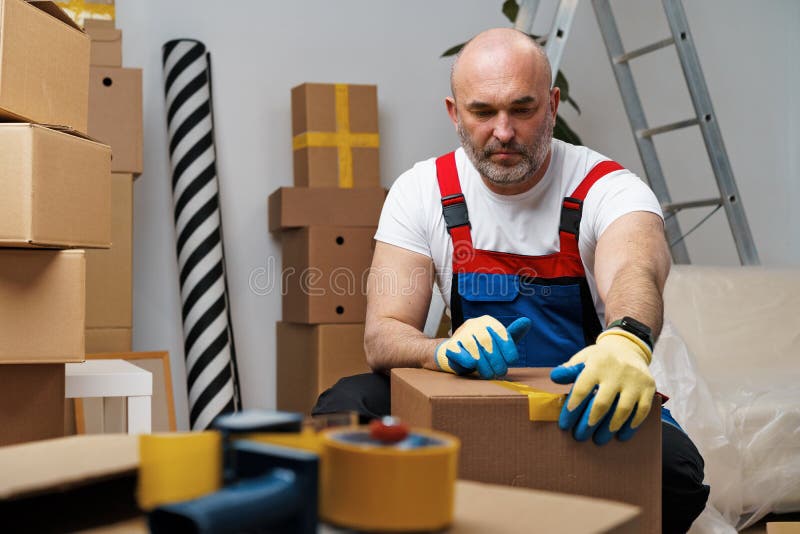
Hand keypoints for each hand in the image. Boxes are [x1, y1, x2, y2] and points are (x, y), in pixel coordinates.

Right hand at [435, 316, 530, 378]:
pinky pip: (459, 353)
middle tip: (501, 372)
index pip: (500, 332)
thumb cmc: (484, 348)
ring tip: (490, 374)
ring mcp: (462, 334)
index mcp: (488, 321)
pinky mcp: (451, 346)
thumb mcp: (500, 341)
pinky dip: (467, 360)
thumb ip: (513, 333)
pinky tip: (473, 366)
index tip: (512, 361)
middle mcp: (474, 325)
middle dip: (496, 360)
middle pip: (487, 342)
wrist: (459, 353)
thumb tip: (527, 321)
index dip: (508, 348)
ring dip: (484, 365)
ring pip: (474, 349)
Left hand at [550, 329, 654, 444]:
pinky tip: (621, 434)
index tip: (565, 424)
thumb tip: (555, 377)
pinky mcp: (649, 387)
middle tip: (580, 436)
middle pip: (602, 403)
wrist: (629, 348)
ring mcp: (635, 380)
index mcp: (597, 364)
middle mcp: (617, 372)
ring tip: (599, 439)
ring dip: (610, 428)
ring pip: (623, 410)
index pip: (582, 388)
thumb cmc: (600, 358)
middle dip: (589, 423)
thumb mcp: (583, 358)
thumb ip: (569, 369)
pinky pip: (642, 410)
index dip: (573, 407)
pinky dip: (631, 425)